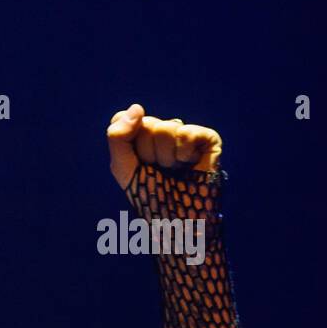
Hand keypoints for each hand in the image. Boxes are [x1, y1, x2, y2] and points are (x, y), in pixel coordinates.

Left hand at [106, 103, 221, 188]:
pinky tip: (189, 165)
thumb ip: (118, 138)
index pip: (122, 119)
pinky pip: (187, 133)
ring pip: (165, 128)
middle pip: (145, 124)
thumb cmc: (151, 197)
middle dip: (147, 153)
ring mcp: (185, 134)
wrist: (179, 220)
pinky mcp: (208, 139)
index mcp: (140, 138)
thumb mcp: (123, 168)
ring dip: (166, 158)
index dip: (126, 140)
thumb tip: (137, 107)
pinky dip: (183, 154)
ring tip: (174, 171)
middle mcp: (162, 132)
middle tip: (157, 170)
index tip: (134, 161)